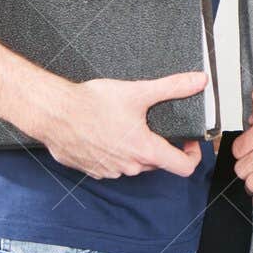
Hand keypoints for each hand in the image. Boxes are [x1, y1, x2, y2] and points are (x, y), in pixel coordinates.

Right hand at [30, 72, 207, 179]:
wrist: (54, 113)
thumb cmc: (91, 104)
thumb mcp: (138, 91)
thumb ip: (172, 87)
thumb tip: (198, 81)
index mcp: (144, 150)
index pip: (183, 167)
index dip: (192, 154)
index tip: (187, 141)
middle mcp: (129, 166)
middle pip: (158, 163)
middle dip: (161, 145)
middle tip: (153, 123)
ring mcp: (110, 171)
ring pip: (135, 164)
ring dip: (136, 149)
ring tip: (126, 125)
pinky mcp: (93, 171)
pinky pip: (113, 165)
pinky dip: (115, 153)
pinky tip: (107, 133)